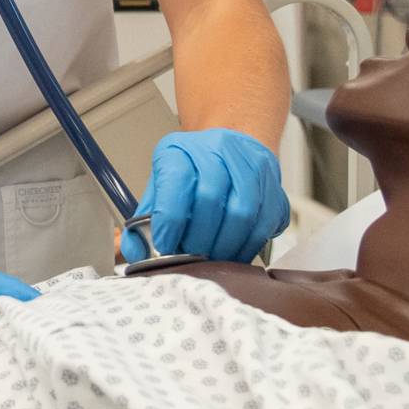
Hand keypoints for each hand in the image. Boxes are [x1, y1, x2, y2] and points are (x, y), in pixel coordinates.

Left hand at [129, 129, 289, 264]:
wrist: (232, 150)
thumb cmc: (192, 175)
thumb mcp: (161, 187)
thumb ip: (145, 220)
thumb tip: (134, 251)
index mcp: (180, 149)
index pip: (176, 181)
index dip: (170, 219)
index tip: (166, 245)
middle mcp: (217, 149)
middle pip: (210, 198)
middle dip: (199, 237)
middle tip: (191, 257)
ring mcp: (250, 164)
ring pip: (243, 212)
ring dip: (225, 245)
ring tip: (212, 259)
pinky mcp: (274, 185)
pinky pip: (265, 222)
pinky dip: (248, 246)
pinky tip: (234, 253)